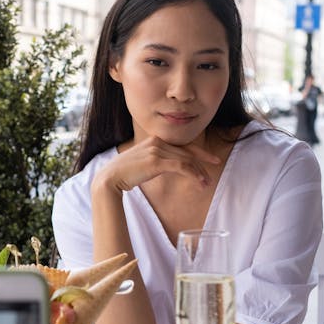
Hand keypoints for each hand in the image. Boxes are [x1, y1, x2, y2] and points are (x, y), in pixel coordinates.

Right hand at [94, 135, 220, 192]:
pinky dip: (193, 174)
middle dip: (202, 162)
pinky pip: (181, 167)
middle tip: (214, 170)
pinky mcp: (156, 161)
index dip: (199, 152)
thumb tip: (168, 167)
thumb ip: (156, 160)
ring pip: (186, 160)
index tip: (211, 159)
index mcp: (155, 140)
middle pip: (186, 152)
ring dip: (199, 172)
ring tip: (206, 183)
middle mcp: (157, 142)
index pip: (182, 145)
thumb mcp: (143, 163)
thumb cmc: (124, 173)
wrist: (110, 178)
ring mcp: (157, 150)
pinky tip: (199, 182)